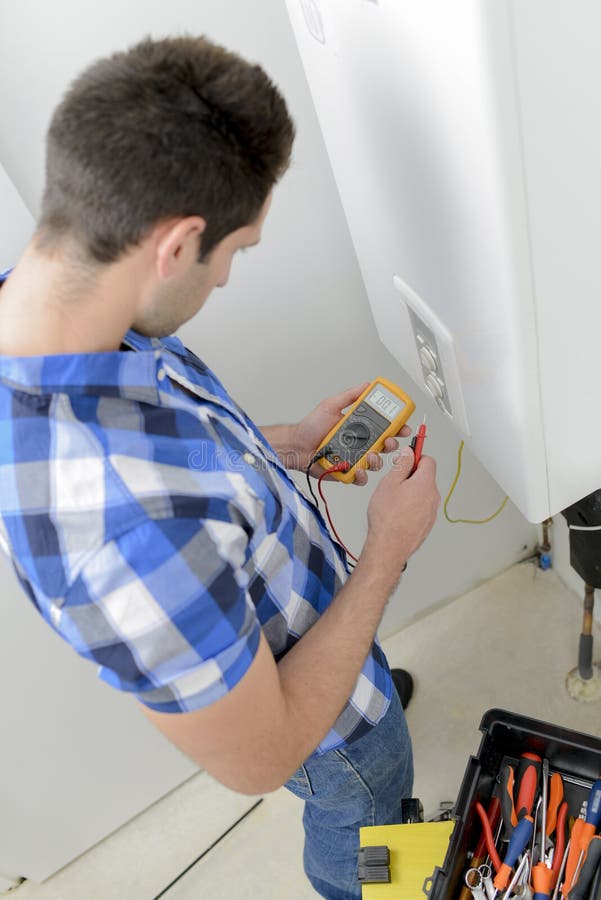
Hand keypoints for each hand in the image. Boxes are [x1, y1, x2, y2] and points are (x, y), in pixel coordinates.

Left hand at [292, 382, 411, 484]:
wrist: (296, 446)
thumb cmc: (310, 427)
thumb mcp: (331, 405)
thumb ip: (350, 395)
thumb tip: (366, 385)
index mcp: (360, 427)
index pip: (384, 426)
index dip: (397, 426)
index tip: (403, 425)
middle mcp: (360, 443)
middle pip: (386, 445)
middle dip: (392, 444)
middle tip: (388, 441)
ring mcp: (355, 458)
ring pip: (376, 462)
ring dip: (377, 460)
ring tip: (369, 455)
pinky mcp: (348, 472)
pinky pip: (361, 477)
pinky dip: (362, 475)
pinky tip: (358, 469)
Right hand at [365, 449, 439, 574]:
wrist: (389, 546)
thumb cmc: (387, 517)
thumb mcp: (389, 483)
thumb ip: (401, 465)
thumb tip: (408, 454)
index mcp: (425, 483)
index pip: (428, 460)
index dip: (416, 456)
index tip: (407, 457)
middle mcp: (433, 496)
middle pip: (426, 477)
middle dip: (411, 476)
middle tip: (394, 482)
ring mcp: (431, 512)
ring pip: (423, 494)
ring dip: (411, 492)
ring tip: (392, 501)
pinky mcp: (427, 524)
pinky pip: (421, 508)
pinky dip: (411, 507)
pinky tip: (397, 513)